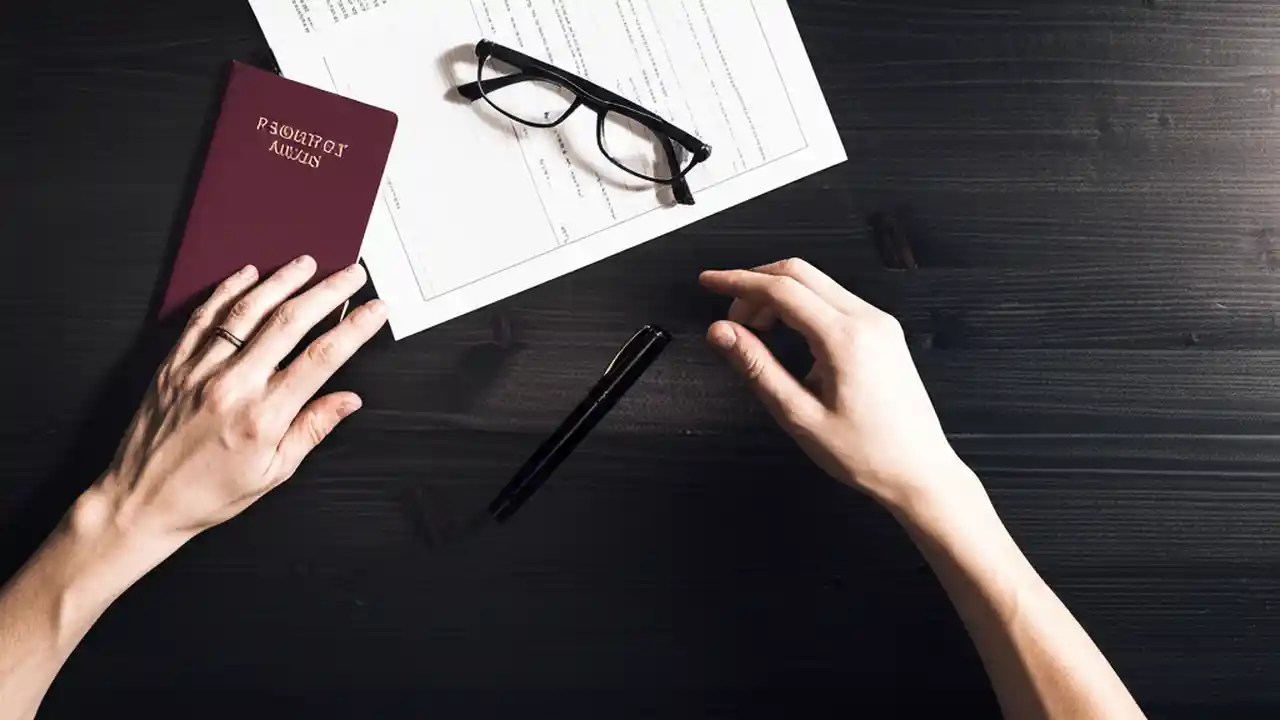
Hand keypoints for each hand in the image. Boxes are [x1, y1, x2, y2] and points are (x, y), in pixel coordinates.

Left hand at [86, 256, 386, 548]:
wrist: (140, 502)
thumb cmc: (208, 495)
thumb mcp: (273, 473)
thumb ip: (312, 429)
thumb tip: (348, 400)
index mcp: (263, 417)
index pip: (321, 358)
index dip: (354, 327)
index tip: (375, 309)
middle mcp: (232, 386)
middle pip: (290, 323)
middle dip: (328, 292)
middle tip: (351, 275)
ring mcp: (199, 370)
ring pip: (248, 310)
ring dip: (283, 281)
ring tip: (307, 265)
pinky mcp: (173, 365)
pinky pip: (204, 317)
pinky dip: (229, 290)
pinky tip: (249, 275)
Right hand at [700, 259, 974, 509]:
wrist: (919, 472)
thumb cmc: (868, 454)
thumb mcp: (799, 416)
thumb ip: (757, 368)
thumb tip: (722, 334)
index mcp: (845, 339)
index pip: (780, 289)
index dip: (738, 281)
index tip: (711, 282)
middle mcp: (867, 321)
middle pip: (799, 273)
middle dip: (756, 284)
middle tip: (730, 314)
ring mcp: (879, 324)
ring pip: (817, 283)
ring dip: (778, 295)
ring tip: (755, 332)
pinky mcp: (883, 333)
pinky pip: (835, 301)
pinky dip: (802, 306)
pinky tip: (787, 335)